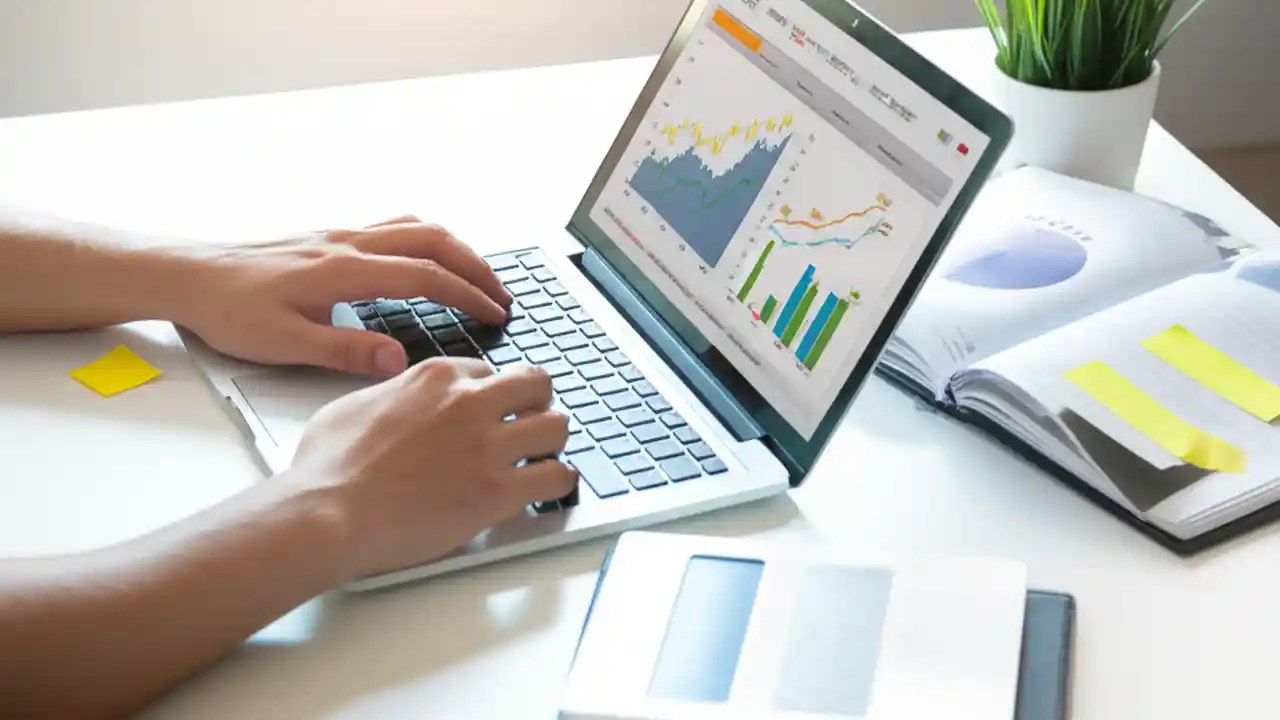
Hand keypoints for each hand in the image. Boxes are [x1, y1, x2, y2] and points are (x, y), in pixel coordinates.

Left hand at [172, 216, 511, 375]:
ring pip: (415, 226)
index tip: (494, 313)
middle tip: (501, 293)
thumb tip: (398, 361)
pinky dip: (425, 240)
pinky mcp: (328, 235)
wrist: (188, 274)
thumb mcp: (284, 343)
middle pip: (433, 240)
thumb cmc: (228, 310)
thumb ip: (346, 352)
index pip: (425, 276)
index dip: (467, 294)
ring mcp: (339, 234)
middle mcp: (347, 243)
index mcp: (343, 270)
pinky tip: (425, 260)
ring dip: (454, 248)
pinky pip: (392, 226)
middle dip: (475, 266)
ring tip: (476, 275)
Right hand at [287, 358, 575, 580]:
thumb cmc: (327, 468)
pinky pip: (556, 477)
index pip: (489, 372)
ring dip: (551, 443)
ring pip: (556, 427)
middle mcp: (468, 403)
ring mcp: (487, 446)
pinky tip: (547, 489)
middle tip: (528, 425)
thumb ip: (394, 394)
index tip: (489, 412)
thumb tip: (402, 399)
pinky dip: (558, 482)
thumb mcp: (354, 404)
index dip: (491, 394)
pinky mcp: (497, 491)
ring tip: (540, 458)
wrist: (325, 514)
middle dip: (536, 403)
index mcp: (435, 377)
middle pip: (536, 384)